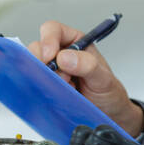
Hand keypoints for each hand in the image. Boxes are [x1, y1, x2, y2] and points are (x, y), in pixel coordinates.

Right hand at [28, 20, 143, 136]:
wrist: (109, 115)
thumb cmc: (109, 92)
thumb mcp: (104, 78)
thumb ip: (88, 65)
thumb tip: (64, 57)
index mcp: (75, 42)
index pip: (53, 30)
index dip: (48, 40)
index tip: (49, 56)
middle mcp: (61, 54)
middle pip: (38, 48)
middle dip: (43, 63)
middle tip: (58, 76)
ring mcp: (52, 71)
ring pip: (34, 67)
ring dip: (45, 79)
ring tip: (65, 88)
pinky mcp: (47, 86)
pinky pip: (35, 84)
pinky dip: (41, 90)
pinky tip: (57, 95)